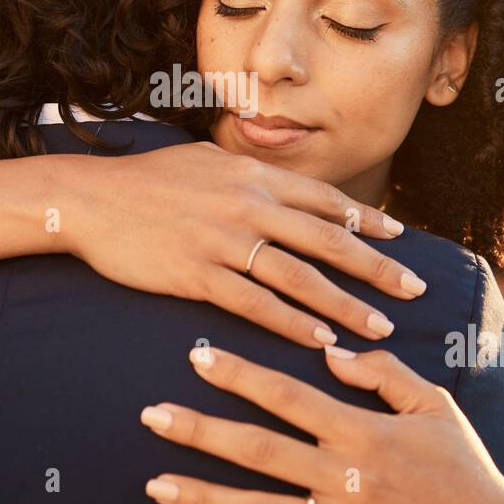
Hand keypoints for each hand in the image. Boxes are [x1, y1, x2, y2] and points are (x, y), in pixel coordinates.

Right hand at [61, 141, 427, 347]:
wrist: (90, 199)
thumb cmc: (148, 180)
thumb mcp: (206, 161)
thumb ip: (248, 176)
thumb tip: (282, 187)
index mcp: (253, 176)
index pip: (325, 200)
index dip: (368, 220)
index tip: (401, 237)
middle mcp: (248, 205)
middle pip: (328, 240)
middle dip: (377, 268)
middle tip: (413, 290)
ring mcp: (224, 241)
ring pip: (300, 278)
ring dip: (344, 305)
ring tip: (378, 328)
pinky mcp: (198, 275)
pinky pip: (257, 305)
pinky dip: (293, 325)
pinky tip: (320, 343)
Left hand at [138, 345, 503, 503]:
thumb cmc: (462, 466)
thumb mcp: (436, 406)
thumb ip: (384, 375)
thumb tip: (334, 353)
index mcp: (363, 433)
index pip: (289, 397)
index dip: (241, 376)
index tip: (200, 357)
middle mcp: (342, 478)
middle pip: (258, 450)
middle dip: (202, 431)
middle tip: (153, 413)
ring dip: (201, 494)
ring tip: (154, 483)